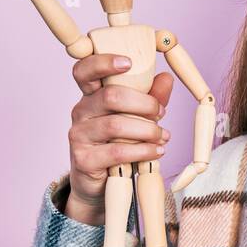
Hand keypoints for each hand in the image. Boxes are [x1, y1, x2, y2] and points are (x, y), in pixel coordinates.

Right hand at [62, 54, 174, 224]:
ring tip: (162, 136)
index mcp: (91, 96)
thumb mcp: (135, 118)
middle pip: (111, 96)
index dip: (103, 62)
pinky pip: (117, 152)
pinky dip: (143, 150)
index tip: (128, 63)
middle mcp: (81, 111)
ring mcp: (79, 135)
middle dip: (144, 103)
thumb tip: (166, 78)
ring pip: (116, 125)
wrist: (99, 184)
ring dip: (147, 130)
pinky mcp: (84, 159)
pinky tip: (157, 152)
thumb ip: (149, 99)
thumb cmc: (117, 145)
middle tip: (161, 113)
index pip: (85, 71)